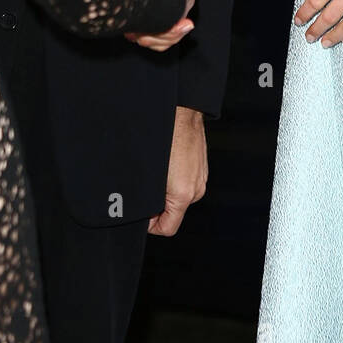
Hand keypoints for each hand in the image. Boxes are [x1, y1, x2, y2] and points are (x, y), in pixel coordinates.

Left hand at [149, 106, 206, 235]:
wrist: (182, 113)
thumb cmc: (164, 138)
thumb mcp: (150, 175)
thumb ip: (149, 198)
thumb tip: (143, 212)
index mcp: (184, 195)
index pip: (167, 228)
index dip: (150, 225)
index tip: (141, 214)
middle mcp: (196, 189)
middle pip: (173, 212)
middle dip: (158, 205)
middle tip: (144, 188)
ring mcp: (200, 178)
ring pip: (178, 196)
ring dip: (165, 190)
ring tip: (156, 173)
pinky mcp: (201, 168)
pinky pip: (185, 182)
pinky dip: (174, 178)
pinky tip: (166, 163)